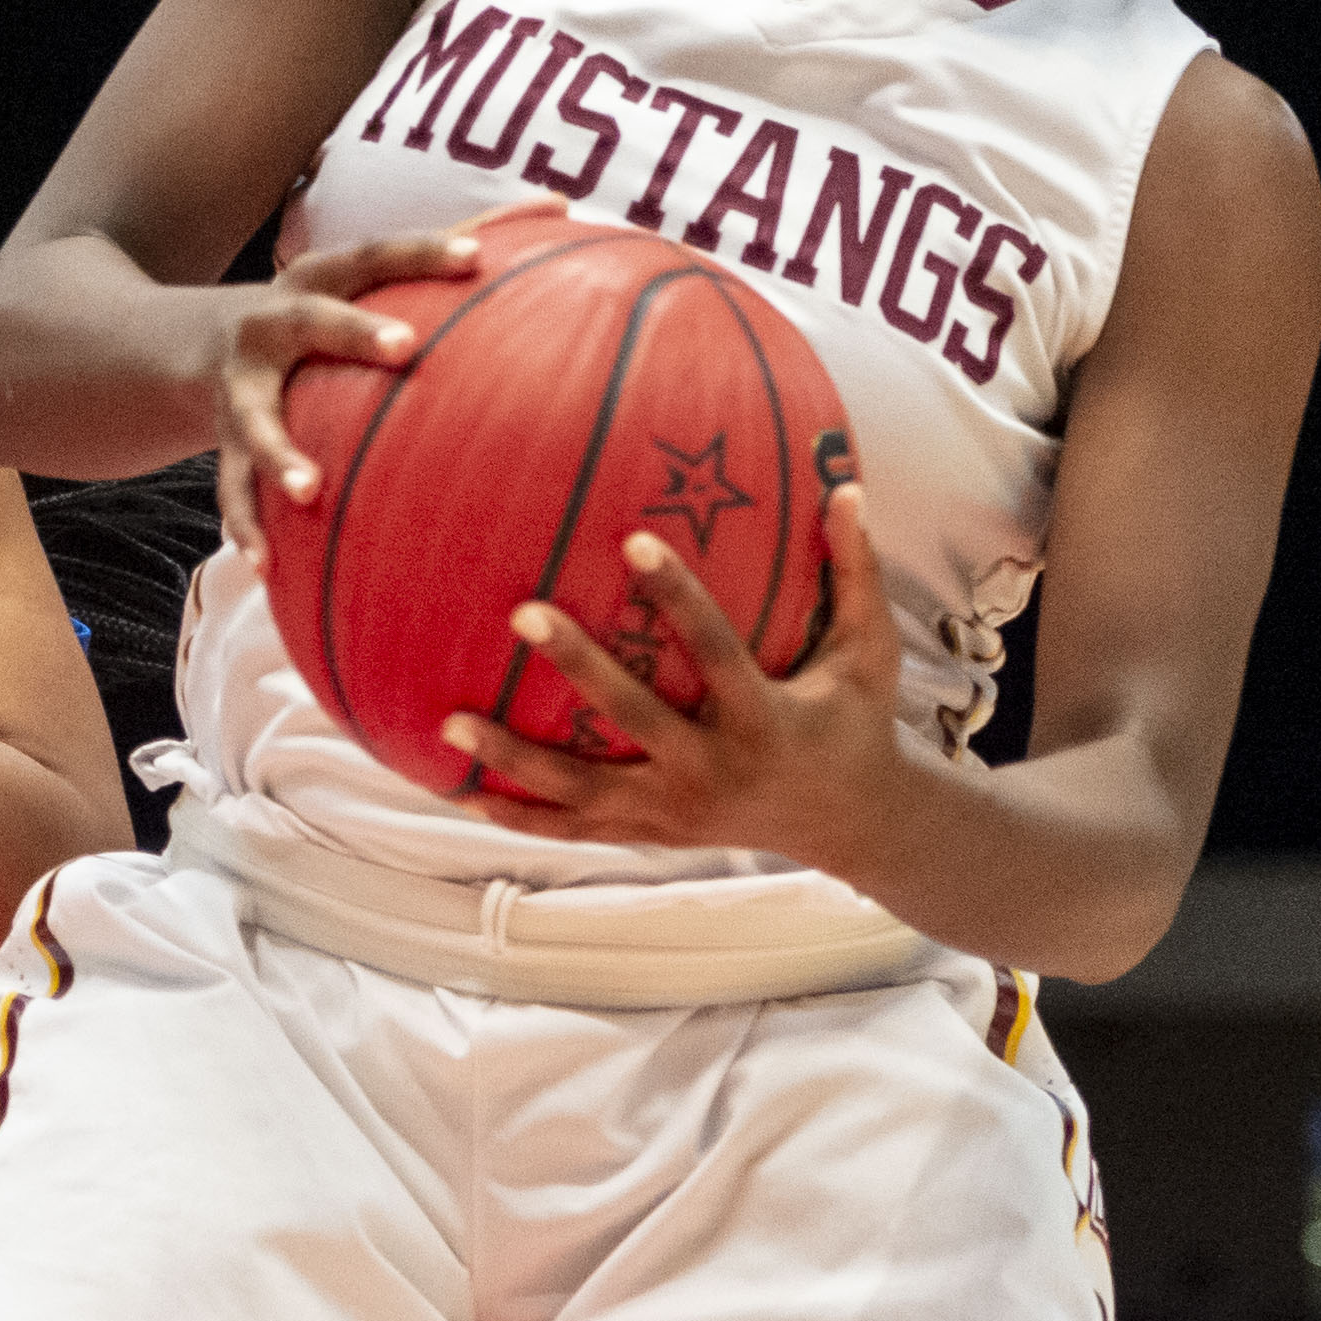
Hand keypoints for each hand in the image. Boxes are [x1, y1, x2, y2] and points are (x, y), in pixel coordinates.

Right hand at [216, 198, 558, 567]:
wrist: (197, 346)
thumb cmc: (324, 309)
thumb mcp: (371, 273)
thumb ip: (463, 239)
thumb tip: (559, 203)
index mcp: (319, 279)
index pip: (374, 256)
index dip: (422, 252)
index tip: (474, 257)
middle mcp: (273, 324)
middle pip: (311, 320)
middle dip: (353, 332)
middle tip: (404, 348)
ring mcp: (241, 385)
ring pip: (255, 417)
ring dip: (278, 451)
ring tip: (309, 489)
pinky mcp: (223, 440)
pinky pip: (233, 487)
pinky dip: (245, 525)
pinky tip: (264, 563)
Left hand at [437, 484, 914, 874]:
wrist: (856, 827)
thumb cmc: (860, 724)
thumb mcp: (871, 654)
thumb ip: (856, 571)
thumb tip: (847, 485)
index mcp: (764, 720)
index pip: (714, 648)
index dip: (675, 594)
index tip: (631, 538)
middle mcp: (714, 771)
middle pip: (633, 716)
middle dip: (577, 665)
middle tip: (519, 611)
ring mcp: (678, 811)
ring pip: (584, 789)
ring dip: (513, 760)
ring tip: (450, 723)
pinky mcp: (655, 835)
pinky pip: (578, 828)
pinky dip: (521, 816)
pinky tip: (462, 793)